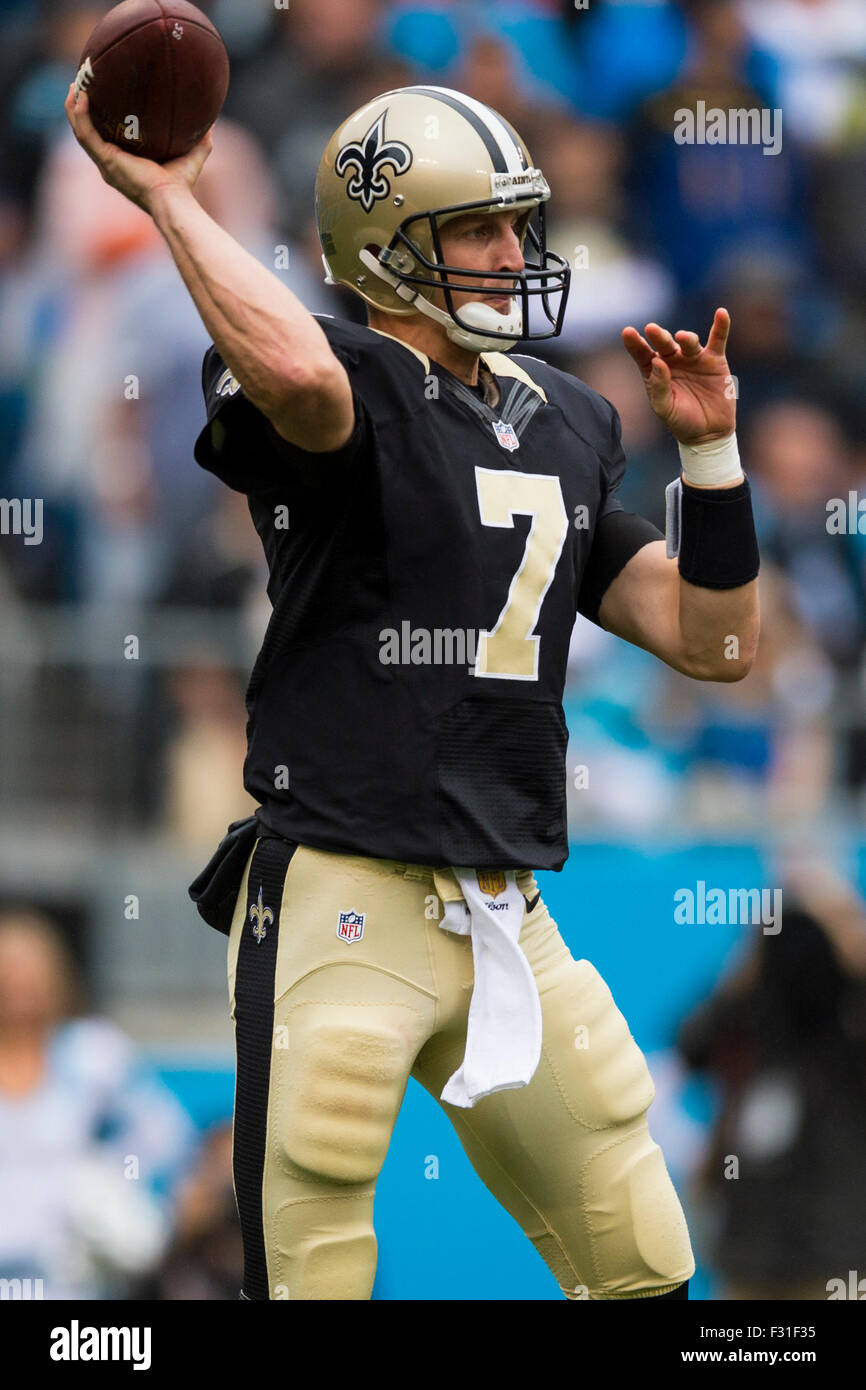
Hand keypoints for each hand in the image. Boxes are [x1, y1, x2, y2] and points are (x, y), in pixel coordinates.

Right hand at [64, 84, 212, 215]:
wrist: (173, 200)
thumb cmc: (182, 185)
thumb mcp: (192, 155)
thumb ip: (200, 139)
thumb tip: (212, 122)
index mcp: (124, 163)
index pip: (106, 138)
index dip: (100, 118)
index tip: (100, 96)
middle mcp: (110, 164)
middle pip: (88, 131)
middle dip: (81, 108)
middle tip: (81, 84)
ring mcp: (105, 163)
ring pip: (80, 130)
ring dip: (74, 106)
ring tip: (75, 84)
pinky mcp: (106, 160)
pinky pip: (85, 133)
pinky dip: (79, 114)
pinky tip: (81, 95)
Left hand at [622, 308, 735, 445]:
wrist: (707, 432)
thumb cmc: (680, 421)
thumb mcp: (664, 407)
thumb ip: (659, 386)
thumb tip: (657, 362)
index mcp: (655, 371)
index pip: (642, 354)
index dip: (635, 343)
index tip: (628, 332)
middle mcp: (673, 360)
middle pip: (664, 344)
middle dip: (658, 336)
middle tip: (651, 329)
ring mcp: (693, 358)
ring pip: (689, 341)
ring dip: (686, 337)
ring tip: (681, 338)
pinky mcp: (714, 360)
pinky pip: (718, 339)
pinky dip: (721, 326)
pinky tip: (721, 313)